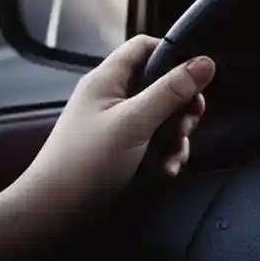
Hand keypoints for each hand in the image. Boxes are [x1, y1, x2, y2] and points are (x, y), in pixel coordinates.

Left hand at [8, 35, 215, 221]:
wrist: (53, 213)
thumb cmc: (88, 162)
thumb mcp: (134, 122)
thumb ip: (170, 91)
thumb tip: (206, 62)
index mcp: (107, 79)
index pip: (144, 47)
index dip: (173, 54)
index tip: (197, 78)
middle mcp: (112, 97)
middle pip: (160, 84)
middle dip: (182, 105)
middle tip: (190, 124)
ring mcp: (116, 124)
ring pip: (161, 116)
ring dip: (176, 135)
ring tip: (177, 155)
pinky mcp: (121, 149)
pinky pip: (153, 141)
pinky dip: (165, 153)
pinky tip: (168, 170)